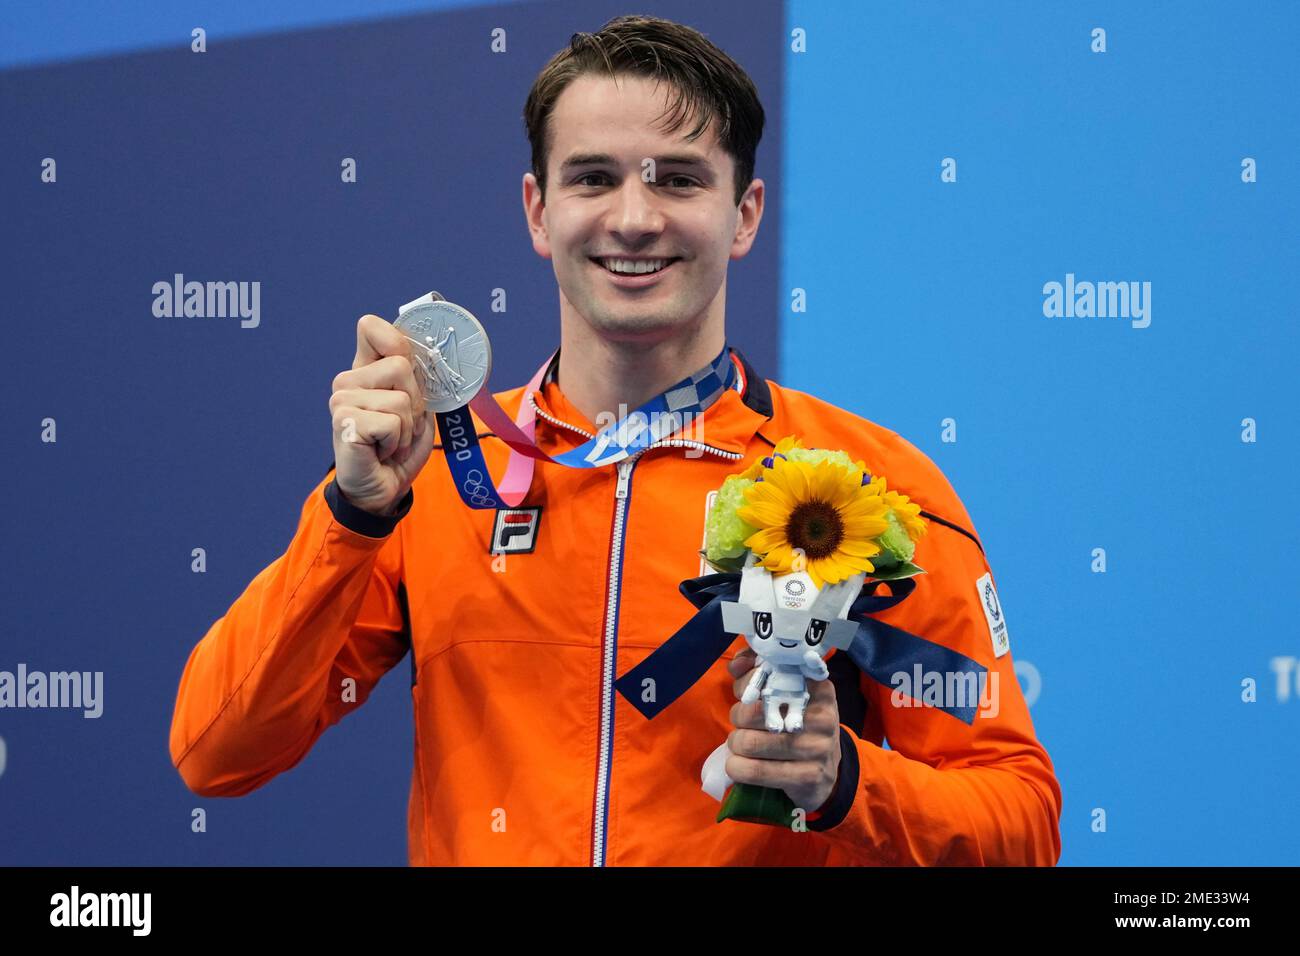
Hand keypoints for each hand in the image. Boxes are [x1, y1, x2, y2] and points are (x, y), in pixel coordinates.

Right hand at [329, 314, 436, 515]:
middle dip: (416, 401)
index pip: (371, 328)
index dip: (396, 340)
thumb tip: (427, 355)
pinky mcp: (344, 422)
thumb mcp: (417, 408)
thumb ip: (418, 379)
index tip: (409, 367)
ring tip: (391, 440)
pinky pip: (392, 422)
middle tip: (401, 426)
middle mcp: (348, 380)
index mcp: (365, 369)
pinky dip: (398, 440)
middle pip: (401, 364)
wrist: (381, 488)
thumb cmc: (399, 447)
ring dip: (408, 426)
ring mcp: (342, 400)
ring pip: (401, 398)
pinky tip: (381, 450)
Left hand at [724, 649, 841, 813]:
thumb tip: (737, 664)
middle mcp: (822, 717)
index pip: (771, 675)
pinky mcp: (808, 777)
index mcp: (818, 689)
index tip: (745, 695)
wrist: (827, 773)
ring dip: (734, 745)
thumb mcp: (788, 697)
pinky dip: (736, 768)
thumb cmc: (797, 725)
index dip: (746, 685)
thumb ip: (758, 673)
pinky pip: (755, 771)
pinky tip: (738, 766)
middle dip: (737, 718)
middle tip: (742, 725)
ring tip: (740, 746)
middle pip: (753, 711)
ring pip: (750, 742)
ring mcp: (817, 748)